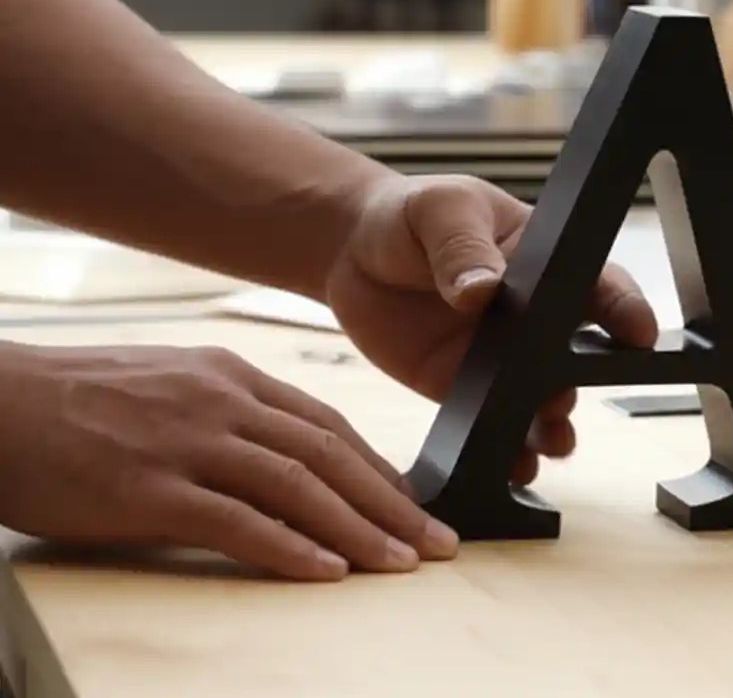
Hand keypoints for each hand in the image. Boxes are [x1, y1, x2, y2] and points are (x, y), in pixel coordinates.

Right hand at [0, 341, 457, 580]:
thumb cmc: (79, 400)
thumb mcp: (171, 384)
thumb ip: (232, 413)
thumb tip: (289, 456)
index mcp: (231, 376)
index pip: (328, 425)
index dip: (381, 469)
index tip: (416, 505)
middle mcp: (221, 402)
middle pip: (329, 455)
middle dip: (393, 504)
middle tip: (437, 544)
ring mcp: (187, 442)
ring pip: (297, 486)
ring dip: (359, 529)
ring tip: (401, 565)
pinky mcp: (150, 487)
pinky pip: (236, 521)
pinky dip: (289, 548)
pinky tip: (327, 572)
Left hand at [325, 175, 658, 484]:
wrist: (350, 249)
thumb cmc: (408, 214)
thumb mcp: (440, 210)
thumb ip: (461, 248)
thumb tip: (482, 290)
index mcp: (545, 262)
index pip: (599, 286)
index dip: (625, 310)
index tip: (639, 336)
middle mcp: (534, 316)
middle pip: (578, 356)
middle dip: (580, 383)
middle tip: (562, 398)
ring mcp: (501, 357)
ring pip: (543, 399)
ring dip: (552, 425)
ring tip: (549, 442)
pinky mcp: (462, 388)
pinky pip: (494, 424)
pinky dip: (507, 451)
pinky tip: (510, 466)